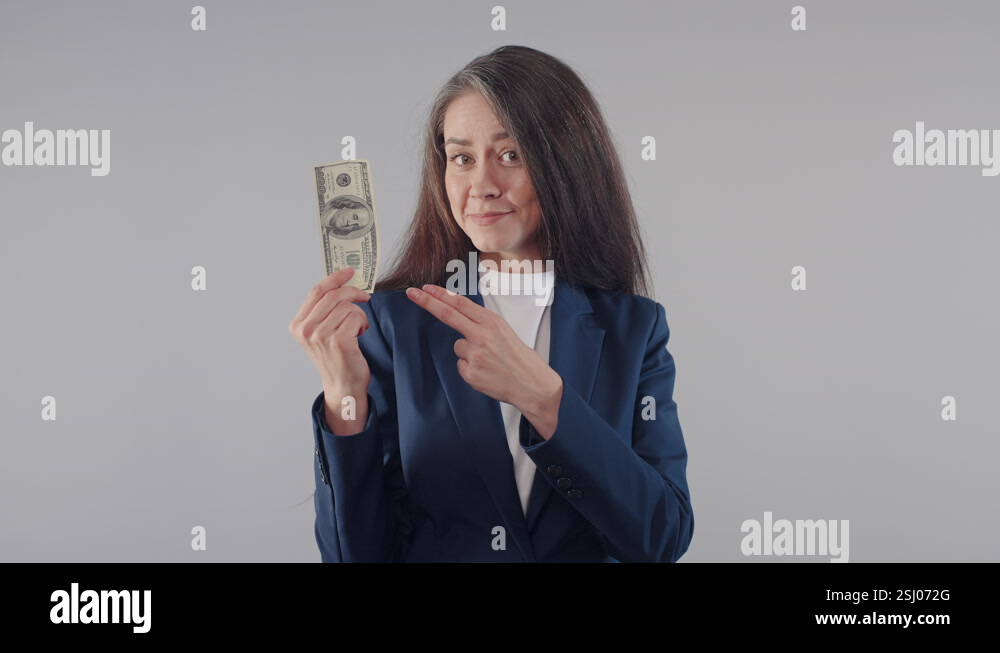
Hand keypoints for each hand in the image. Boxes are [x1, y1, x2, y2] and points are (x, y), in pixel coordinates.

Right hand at [289, 267, 371, 433]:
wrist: (342, 386)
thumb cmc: (336, 358)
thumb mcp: (321, 333)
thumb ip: (324, 311)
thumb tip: (341, 283)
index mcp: (298, 325)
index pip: (317, 291)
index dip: (335, 278)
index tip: (349, 271)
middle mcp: (306, 330)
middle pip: (333, 295)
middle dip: (353, 292)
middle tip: (365, 296)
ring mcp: (321, 336)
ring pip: (347, 306)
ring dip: (359, 313)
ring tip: (359, 326)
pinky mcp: (339, 342)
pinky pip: (355, 317)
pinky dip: (362, 322)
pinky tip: (361, 333)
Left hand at [405, 284, 563, 438]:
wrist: (532, 384)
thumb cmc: (519, 357)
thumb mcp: (504, 331)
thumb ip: (481, 322)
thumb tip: (457, 313)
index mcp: (492, 322)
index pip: (461, 304)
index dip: (441, 295)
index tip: (425, 288)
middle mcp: (482, 336)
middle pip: (448, 315)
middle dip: (428, 302)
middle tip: (411, 293)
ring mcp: (475, 355)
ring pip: (458, 346)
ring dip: (468, 352)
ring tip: (489, 361)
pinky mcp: (471, 373)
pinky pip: (461, 365)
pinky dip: (471, 368)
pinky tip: (487, 372)